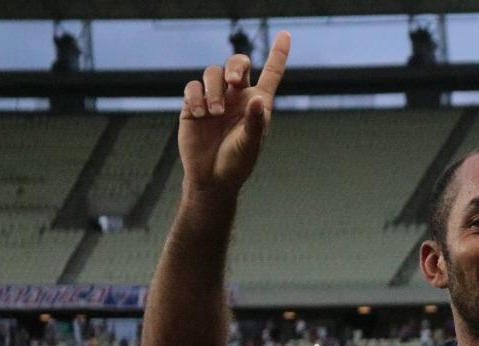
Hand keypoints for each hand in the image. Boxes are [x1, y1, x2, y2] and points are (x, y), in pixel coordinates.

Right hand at [178, 31, 290, 193]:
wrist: (211, 178)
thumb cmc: (237, 163)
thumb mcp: (250, 144)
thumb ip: (255, 122)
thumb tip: (259, 100)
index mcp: (257, 103)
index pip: (270, 73)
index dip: (278, 54)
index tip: (286, 34)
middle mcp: (236, 96)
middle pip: (237, 63)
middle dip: (235, 65)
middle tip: (233, 81)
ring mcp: (214, 98)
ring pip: (212, 73)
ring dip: (213, 89)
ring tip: (214, 114)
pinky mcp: (193, 105)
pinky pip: (192, 88)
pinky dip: (195, 98)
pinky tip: (198, 115)